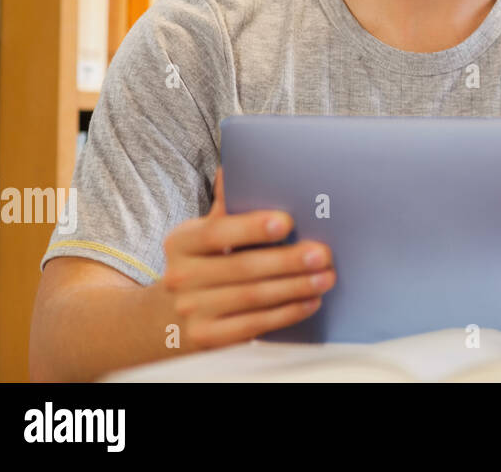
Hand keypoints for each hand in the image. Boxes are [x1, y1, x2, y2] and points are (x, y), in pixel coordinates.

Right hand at [160, 167, 335, 350]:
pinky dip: (286, 313)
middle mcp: (180, 276)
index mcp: (181, 241)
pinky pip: (254, 325)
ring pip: (252, 298)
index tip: (288, 221)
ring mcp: (192, 310)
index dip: (252, 227)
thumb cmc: (206, 260)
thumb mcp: (207, 230)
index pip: (218, 232)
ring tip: (327, 277)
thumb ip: (228, 203)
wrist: (174, 312)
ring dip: (295, 287)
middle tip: (323, 253)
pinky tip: (311, 301)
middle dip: (288, 261)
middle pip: (242, 267)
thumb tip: (242, 163)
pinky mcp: (207, 337)